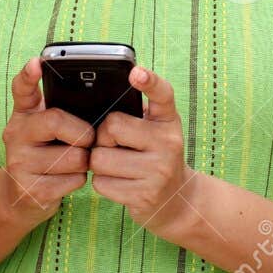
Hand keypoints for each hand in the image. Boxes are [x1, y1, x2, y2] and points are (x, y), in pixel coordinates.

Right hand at [0, 56, 93, 219]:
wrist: (21, 195)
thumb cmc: (46, 155)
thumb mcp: (47, 131)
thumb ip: (64, 112)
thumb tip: (98, 97)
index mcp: (24, 115)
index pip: (22, 89)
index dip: (29, 75)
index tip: (37, 63)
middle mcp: (16, 135)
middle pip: (57, 121)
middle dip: (82, 133)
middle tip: (84, 141)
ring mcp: (19, 163)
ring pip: (74, 156)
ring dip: (84, 161)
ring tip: (72, 163)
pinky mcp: (31, 189)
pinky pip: (74, 179)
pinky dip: (79, 180)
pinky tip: (66, 180)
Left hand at [89, 66, 196, 239]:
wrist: (176, 200)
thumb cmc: (155, 157)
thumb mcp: (155, 130)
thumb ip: (134, 114)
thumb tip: (95, 102)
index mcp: (168, 120)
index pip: (162, 94)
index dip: (149, 81)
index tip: (135, 72)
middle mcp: (168, 143)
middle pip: (111, 128)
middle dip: (103, 137)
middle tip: (115, 145)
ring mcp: (158, 171)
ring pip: (100, 158)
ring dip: (99, 163)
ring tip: (117, 166)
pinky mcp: (144, 196)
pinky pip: (101, 183)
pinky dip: (102, 183)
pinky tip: (119, 183)